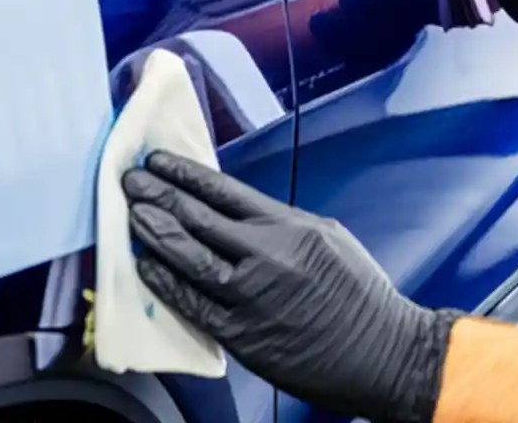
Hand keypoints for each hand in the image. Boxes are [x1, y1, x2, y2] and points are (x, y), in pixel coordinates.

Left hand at [123, 151, 458, 422]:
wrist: (386, 356)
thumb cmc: (360, 296)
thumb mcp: (327, 237)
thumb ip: (279, 222)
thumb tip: (232, 209)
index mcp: (290, 228)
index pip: (223, 191)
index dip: (184, 173)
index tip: (157, 161)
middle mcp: (268, 258)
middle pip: (198, 219)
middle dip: (159, 196)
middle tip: (130, 182)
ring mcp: (252, 298)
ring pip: (188, 259)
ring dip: (155, 233)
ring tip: (132, 215)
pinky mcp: (244, 336)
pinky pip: (193, 305)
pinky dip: (166, 284)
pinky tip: (146, 266)